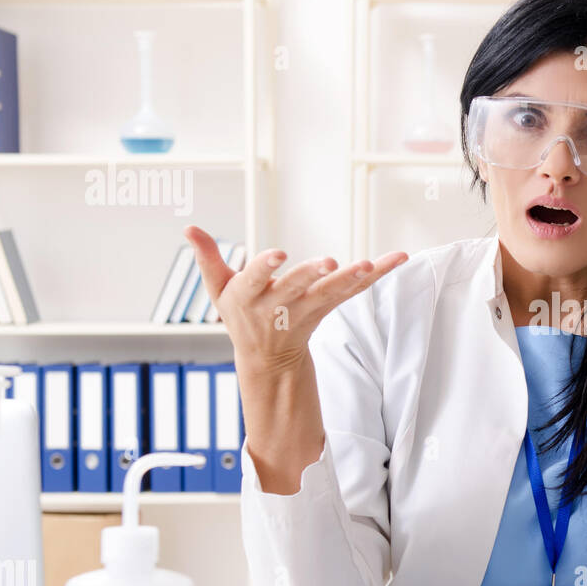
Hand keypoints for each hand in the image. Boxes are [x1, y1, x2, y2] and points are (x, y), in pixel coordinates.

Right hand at [183, 226, 408, 374]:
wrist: (266, 357)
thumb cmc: (240, 315)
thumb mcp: (218, 290)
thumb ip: (207, 259)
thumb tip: (188, 227)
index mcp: (248, 297)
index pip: (254, 280)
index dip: (265, 268)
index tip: (278, 254)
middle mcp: (278, 305)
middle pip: (297, 289)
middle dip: (311, 276)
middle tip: (328, 262)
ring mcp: (306, 310)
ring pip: (330, 293)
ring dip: (349, 279)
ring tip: (367, 265)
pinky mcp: (329, 308)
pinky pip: (354, 291)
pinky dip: (377, 275)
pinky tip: (398, 258)